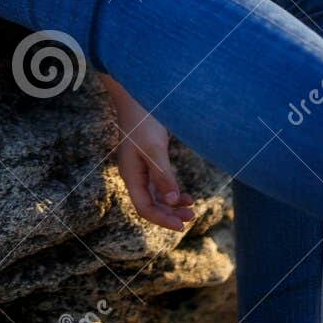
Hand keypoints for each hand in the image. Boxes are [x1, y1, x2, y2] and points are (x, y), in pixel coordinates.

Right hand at [102, 77, 194, 231]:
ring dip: (172, 205)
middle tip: (191, 218)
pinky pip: (159, 184)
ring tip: (192, 210)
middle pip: (150, 204)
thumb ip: (163, 174)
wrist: (136, 96)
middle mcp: (134, 174)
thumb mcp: (154, 148)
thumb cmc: (143, 120)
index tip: (181, 226)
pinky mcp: (148, 160)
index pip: (144, 207)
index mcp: (131, 174)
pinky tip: (186, 195)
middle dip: (170, 214)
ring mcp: (141, 167)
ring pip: (156, 196)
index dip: (162, 219)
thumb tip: (171, 200)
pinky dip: (172, 192)